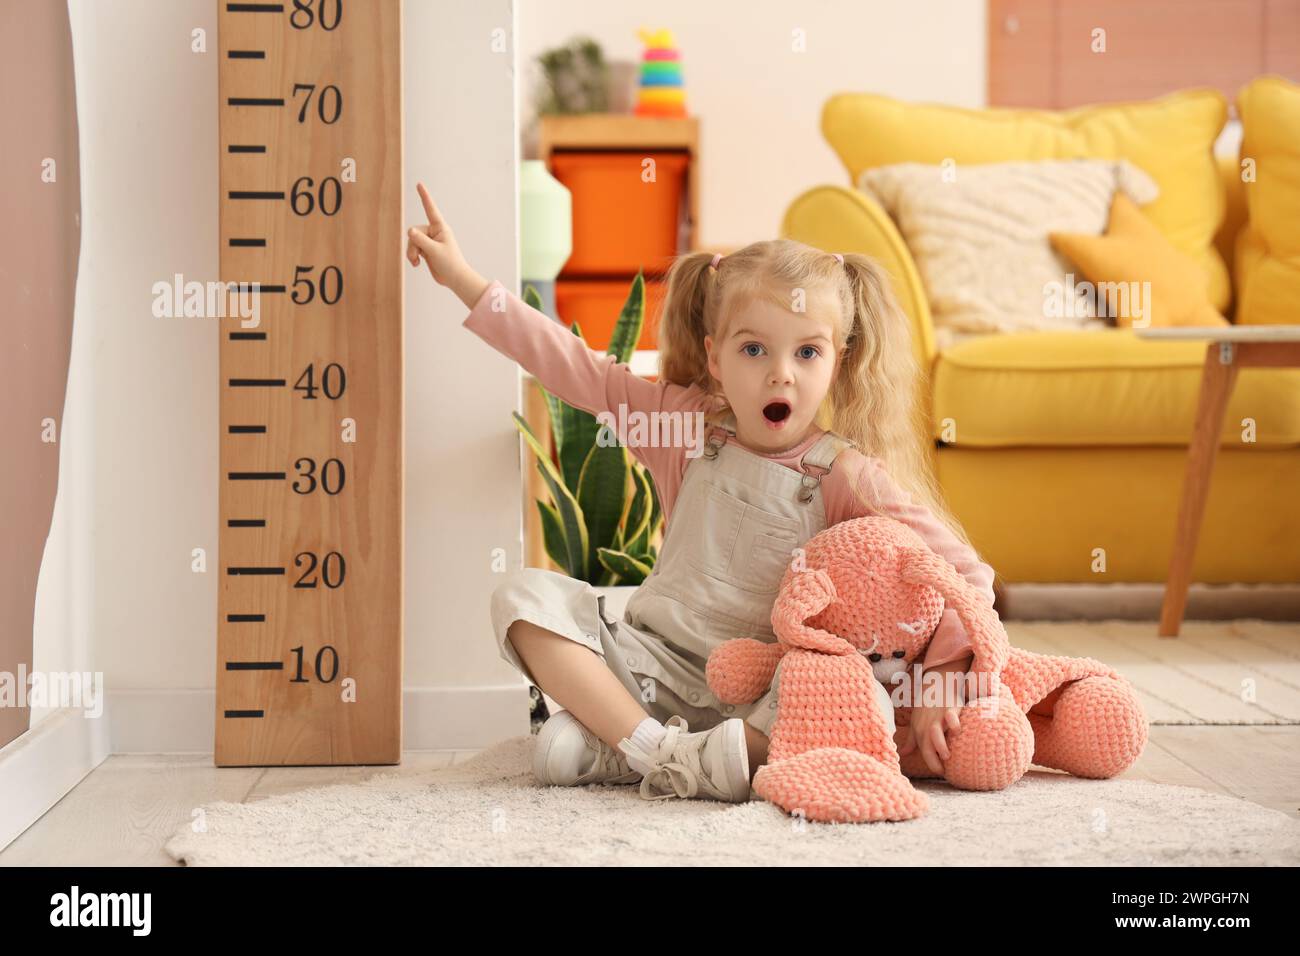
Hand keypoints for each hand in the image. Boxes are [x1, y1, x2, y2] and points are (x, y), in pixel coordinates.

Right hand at [406, 182, 485, 306]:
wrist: (454, 278)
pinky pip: (413, 248)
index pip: (430, 209)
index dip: (424, 196)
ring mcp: (429, 241)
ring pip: (412, 241)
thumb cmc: (450, 263)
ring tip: (417, 262)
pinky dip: (412, 256)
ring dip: (412, 252)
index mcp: (440, 228)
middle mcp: (434, 232)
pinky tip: (417, 264)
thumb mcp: (434, 251)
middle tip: (419, 256)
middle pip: (415, 231)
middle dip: (414, 244)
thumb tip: (409, 231)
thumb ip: (421, 240)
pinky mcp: (426, 249)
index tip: (419, 184)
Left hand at [898, 704, 960, 774]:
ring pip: (935, 732)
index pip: (923, 751)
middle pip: (927, 745)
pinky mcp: (949, 708)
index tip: (940, 772)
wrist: (935, 683)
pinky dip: (953, 723)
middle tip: (942, 770)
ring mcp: (938, 717)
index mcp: (920, 731)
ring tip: (946, 755)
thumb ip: (912, 740)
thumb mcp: (916, 723)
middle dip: (933, 760)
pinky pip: (951, 716)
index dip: (931, 763)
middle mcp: (927, 726)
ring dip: (939, 744)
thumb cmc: (926, 707)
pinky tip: (957, 730)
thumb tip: (903, 754)